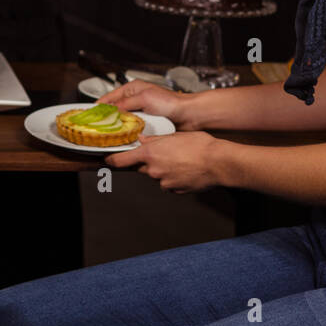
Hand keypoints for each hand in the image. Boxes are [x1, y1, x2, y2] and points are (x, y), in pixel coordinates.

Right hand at [100, 80, 197, 128]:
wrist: (187, 115)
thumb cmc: (171, 102)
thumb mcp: (144, 99)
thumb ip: (126, 104)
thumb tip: (111, 110)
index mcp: (133, 88)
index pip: (110, 96)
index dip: (100, 105)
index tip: (91, 114)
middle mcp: (136, 99)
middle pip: (115, 109)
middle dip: (108, 117)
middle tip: (99, 126)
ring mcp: (141, 111)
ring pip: (123, 120)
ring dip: (119, 126)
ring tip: (110, 133)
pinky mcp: (146, 122)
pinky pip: (132, 128)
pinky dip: (128, 132)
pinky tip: (124, 136)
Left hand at [105, 132, 224, 192]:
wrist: (218, 162)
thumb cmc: (200, 146)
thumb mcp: (175, 135)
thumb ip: (156, 139)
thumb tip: (144, 139)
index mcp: (151, 153)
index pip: (122, 160)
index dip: (112, 160)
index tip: (107, 160)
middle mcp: (153, 169)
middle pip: (141, 167)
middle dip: (146, 162)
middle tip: (160, 154)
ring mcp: (163, 182)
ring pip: (156, 175)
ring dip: (162, 169)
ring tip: (179, 160)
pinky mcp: (174, 190)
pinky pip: (168, 183)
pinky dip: (173, 177)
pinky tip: (185, 169)